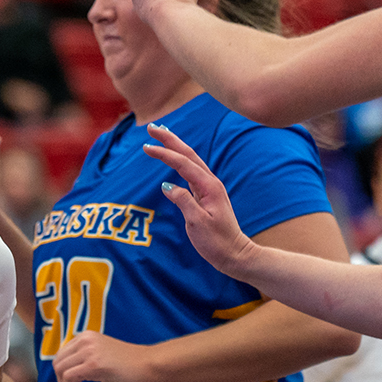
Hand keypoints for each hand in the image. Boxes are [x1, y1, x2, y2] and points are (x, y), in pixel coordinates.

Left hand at [48, 330, 156, 381]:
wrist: (148, 365)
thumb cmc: (128, 363)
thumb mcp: (101, 353)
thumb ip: (84, 356)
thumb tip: (67, 369)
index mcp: (86, 336)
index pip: (61, 353)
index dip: (64, 369)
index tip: (75, 379)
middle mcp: (85, 340)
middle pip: (58, 361)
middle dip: (61, 378)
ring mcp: (89, 351)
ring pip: (60, 369)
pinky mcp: (93, 365)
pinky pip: (69, 376)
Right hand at [141, 123, 258, 278]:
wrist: (235, 254)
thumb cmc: (217, 242)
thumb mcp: (197, 223)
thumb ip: (183, 201)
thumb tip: (167, 186)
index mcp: (209, 187)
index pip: (183, 164)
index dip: (164, 154)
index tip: (146, 147)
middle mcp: (211, 183)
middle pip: (188, 154)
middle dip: (170, 140)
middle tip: (152, 127)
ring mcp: (209, 188)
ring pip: (190, 160)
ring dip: (175, 146)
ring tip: (161, 135)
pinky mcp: (206, 195)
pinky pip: (190, 171)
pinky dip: (179, 160)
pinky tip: (173, 158)